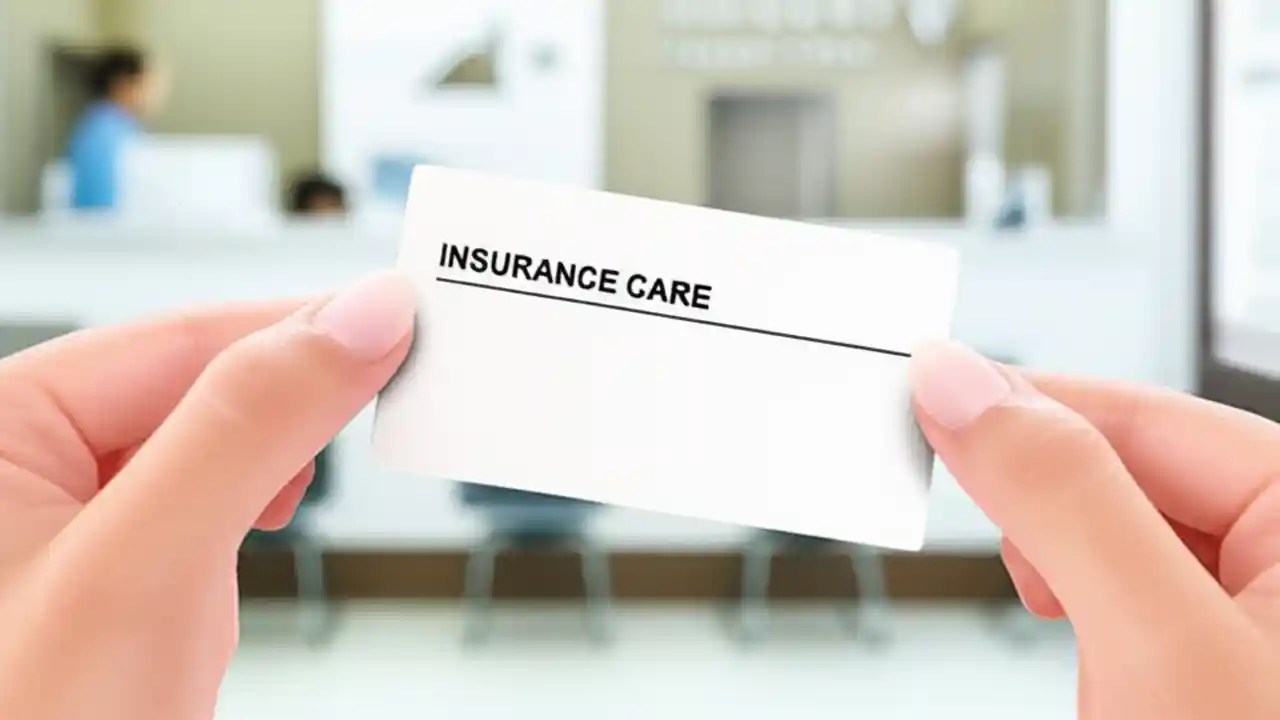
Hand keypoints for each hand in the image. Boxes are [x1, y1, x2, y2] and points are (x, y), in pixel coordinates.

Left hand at [0, 273, 414, 719]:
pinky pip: (205, 496)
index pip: (183, 340)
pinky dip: (259, 497)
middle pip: (200, 381)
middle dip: (297, 396)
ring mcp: (74, 516)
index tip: (411, 321)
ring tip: (321, 471)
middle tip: (403, 388)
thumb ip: (250, 426)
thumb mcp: (145, 567)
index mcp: (2, 423)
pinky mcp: (117, 566)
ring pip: (213, 437)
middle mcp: (29, 458)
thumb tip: (361, 320)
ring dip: (282, 450)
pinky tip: (269, 516)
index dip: (303, 328)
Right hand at [911, 342, 1279, 718]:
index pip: (1146, 415)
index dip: (1025, 409)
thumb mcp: (1160, 642)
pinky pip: (1126, 583)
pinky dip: (1077, 596)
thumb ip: (1064, 502)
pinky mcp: (1213, 652)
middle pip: (1128, 467)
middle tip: (987, 529)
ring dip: (1059, 556)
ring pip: (1116, 526)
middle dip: (1047, 501)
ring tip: (1055, 612)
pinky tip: (1076, 627)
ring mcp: (1256, 605)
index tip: (924, 402)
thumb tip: (961, 387)